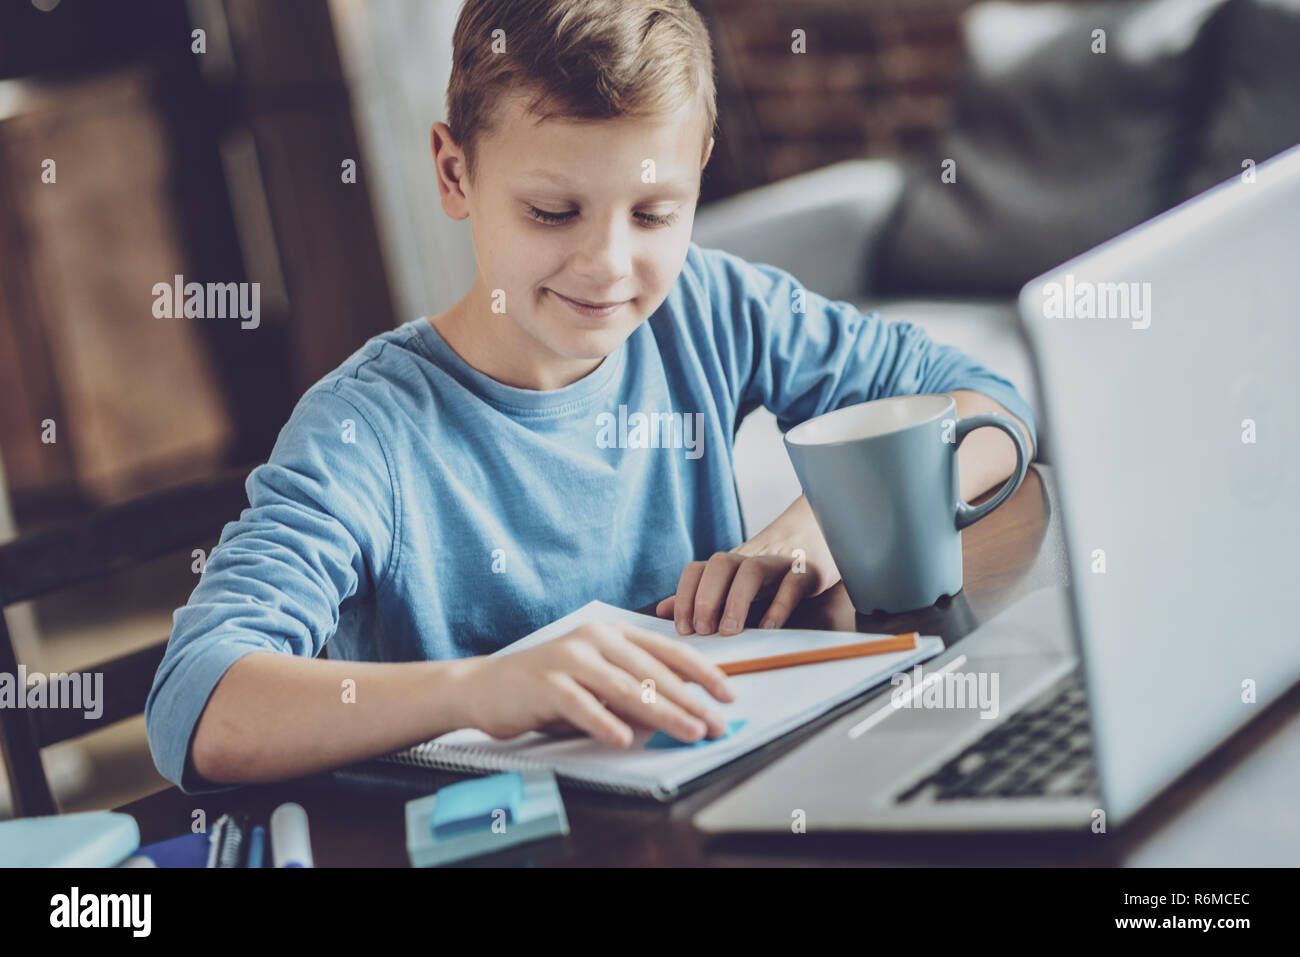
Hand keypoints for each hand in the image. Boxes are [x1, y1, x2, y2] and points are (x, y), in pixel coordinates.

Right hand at [460, 622, 735, 747]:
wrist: (486, 686)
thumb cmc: (548, 686)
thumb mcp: (597, 683)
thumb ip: (634, 692)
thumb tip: (680, 713)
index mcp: (612, 634)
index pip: (668, 650)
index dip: (702, 672)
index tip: (728, 694)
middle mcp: (595, 639)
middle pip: (652, 671)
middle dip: (690, 701)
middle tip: (716, 724)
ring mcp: (570, 659)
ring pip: (625, 687)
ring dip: (662, 713)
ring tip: (688, 732)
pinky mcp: (546, 683)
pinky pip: (581, 705)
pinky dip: (604, 722)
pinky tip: (624, 738)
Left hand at [655, 539, 837, 636]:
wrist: (819, 539)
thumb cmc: (770, 575)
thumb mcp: (734, 585)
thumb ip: (700, 597)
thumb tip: (663, 608)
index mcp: (729, 565)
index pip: (696, 570)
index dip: (685, 596)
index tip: (683, 629)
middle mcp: (750, 560)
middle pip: (720, 565)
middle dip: (706, 598)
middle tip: (703, 630)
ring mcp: (779, 564)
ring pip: (752, 570)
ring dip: (736, 600)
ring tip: (730, 631)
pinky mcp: (808, 572)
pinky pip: (792, 583)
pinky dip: (778, 605)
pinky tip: (767, 627)